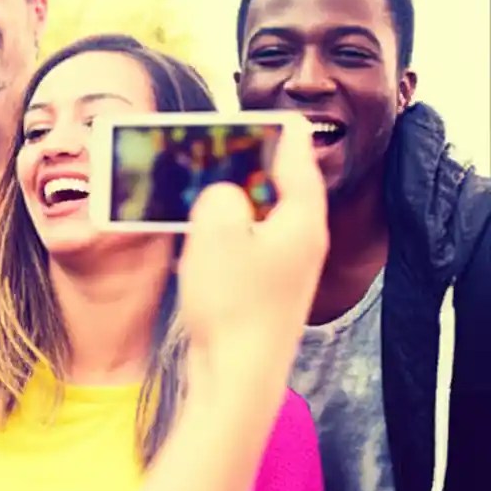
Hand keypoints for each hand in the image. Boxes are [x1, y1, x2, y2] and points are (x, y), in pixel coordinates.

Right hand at [177, 116, 327, 401]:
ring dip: (224, 199)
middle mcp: (300, 238)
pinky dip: (220, 231)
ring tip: (190, 186)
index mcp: (301, 217)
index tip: (242, 113)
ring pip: (255, 215)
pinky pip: (242, 244)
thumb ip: (220, 195)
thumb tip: (223, 195)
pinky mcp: (263, 288)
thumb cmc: (232, 305)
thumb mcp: (216, 231)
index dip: (266, 128)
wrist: (237, 376)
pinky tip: (191, 233)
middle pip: (274, 183)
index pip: (294, 152)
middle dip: (238, 163)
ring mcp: (283, 266)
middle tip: (204, 147)